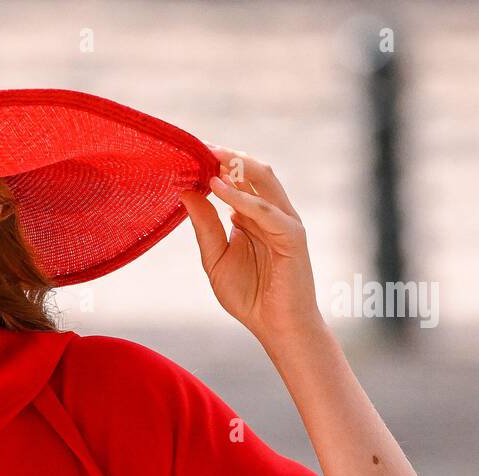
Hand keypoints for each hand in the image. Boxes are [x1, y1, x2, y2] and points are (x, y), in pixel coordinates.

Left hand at [179, 145, 321, 342]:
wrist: (276, 327)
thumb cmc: (248, 296)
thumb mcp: (215, 257)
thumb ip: (204, 226)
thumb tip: (185, 192)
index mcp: (252, 216)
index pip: (237, 180)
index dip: (215, 166)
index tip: (188, 153)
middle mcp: (270, 213)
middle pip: (253, 172)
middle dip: (227, 157)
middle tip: (198, 146)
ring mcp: (284, 222)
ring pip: (264, 181)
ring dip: (237, 166)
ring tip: (210, 156)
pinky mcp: (293, 236)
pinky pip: (266, 210)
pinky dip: (243, 197)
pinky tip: (218, 188)